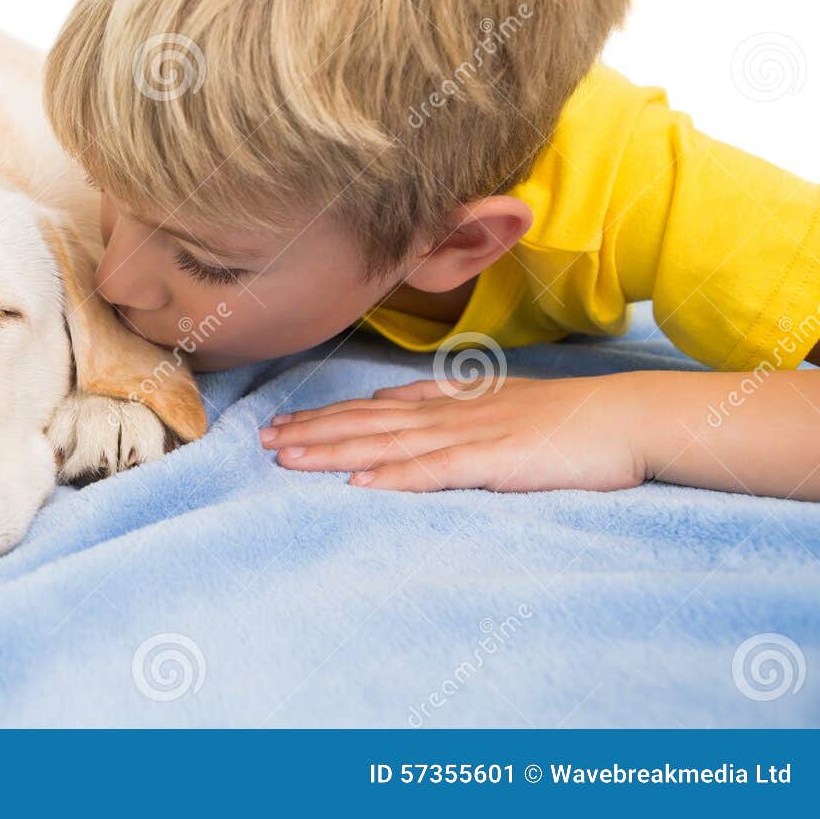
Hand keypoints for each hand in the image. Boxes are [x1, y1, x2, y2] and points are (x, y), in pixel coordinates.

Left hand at [259, 374, 651, 493]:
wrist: (626, 416)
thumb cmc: (568, 417)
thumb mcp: (497, 401)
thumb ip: (444, 401)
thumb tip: (394, 401)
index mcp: (449, 403)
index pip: (372, 410)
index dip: (325, 417)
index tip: (282, 424)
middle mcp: (447, 415)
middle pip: (365, 424)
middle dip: (311, 432)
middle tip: (261, 441)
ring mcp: (468, 436)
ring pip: (385, 445)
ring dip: (333, 452)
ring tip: (287, 458)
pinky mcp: (493, 462)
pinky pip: (434, 471)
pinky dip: (393, 478)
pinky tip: (359, 486)